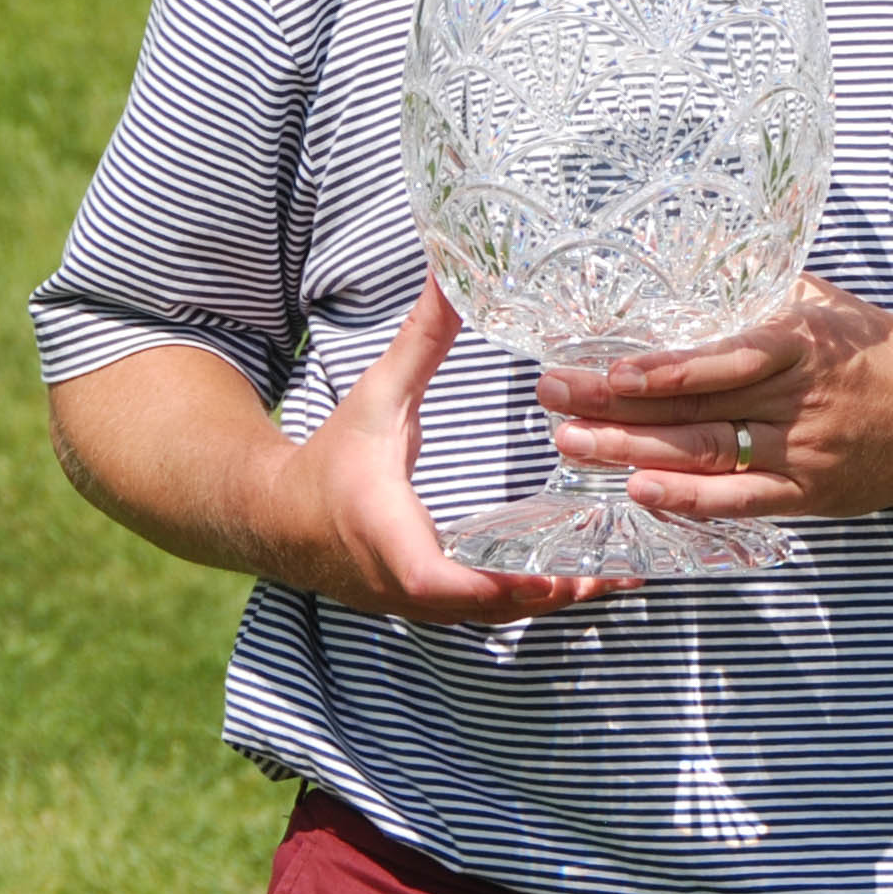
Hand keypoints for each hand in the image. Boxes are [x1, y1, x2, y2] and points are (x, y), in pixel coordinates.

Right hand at [258, 280, 627, 624]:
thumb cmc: (329, 457)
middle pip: (487, 608)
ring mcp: (415, 606)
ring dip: (549, 600)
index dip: (496, 584)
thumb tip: (450, 275)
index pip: (439, 580)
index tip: (551, 575)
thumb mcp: (376, 396)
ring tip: (615, 577)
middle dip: (552, 592)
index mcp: (389, 537)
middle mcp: (404, 586)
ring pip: (491, 618)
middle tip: (617, 573)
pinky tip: (573, 579)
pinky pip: (482, 614)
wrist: (274, 518)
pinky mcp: (424, 609)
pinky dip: (526, 599)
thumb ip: (420, 341)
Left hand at [534, 276, 892, 523]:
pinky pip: (740, 501)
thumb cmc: (884, 355)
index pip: (722, 359)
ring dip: (631, 450)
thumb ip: (766, 289)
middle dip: (615, 403)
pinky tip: (639, 491)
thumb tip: (699, 257)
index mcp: (802, 343)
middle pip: (695, 407)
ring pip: (706, 453)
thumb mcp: (831, 306)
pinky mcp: (808, 496)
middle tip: (551, 394)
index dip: (662, 369)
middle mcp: (799, 400)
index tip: (605, 367)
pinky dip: (690, 499)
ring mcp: (802, 452)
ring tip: (570, 441)